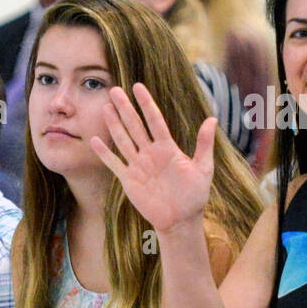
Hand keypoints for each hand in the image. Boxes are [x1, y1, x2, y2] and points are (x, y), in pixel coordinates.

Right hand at [90, 83, 215, 235]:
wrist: (180, 220)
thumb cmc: (194, 195)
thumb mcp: (203, 169)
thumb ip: (204, 144)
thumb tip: (212, 119)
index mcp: (167, 149)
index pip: (154, 121)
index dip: (146, 104)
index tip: (138, 87)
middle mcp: (150, 153)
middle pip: (135, 126)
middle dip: (125, 108)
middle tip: (115, 90)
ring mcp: (138, 165)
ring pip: (123, 140)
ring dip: (114, 124)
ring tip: (105, 108)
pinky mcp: (128, 179)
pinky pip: (114, 163)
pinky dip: (104, 153)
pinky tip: (94, 140)